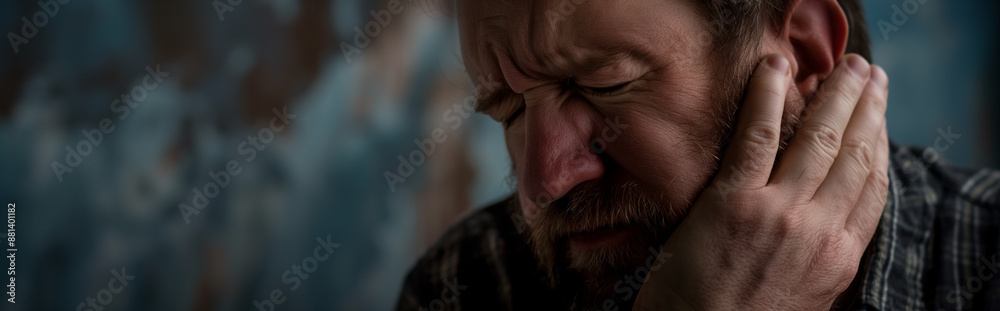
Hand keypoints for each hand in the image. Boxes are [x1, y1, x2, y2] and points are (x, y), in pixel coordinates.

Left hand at [634, 54, 889, 309]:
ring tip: (841, 68)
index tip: (878, 116)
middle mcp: (820, 233)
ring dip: (833, 94)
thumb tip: (836, 230)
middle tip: (867, 75)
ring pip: (818, 139)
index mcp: (840, 259)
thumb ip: (824, 261)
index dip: (879, 143)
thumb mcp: (805, 300)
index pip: (873, 188)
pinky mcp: (733, 203)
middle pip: (855, 155)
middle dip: (866, 108)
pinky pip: (757, 138)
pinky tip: (775, 71)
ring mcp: (779, 215)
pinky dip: (768, 98)